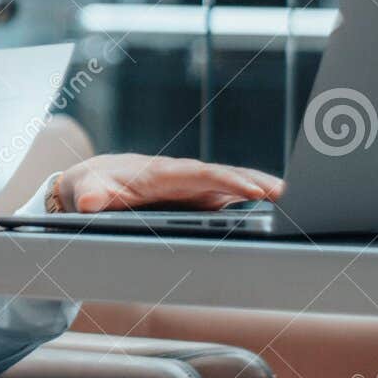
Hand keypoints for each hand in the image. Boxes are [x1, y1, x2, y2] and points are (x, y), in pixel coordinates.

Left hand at [58, 154, 283, 212]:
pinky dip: (247, 195)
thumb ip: (90, 196)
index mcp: (160, 173)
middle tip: (285, 192)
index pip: (198, 174)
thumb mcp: (87, 191)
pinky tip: (272, 204)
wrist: (93, 181)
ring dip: (257, 187)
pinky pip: (224, 193)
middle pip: (222, 175)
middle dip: (252, 181)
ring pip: (228, 182)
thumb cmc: (93, 185)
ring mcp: (188, 185)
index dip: (225, 180)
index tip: (249, 188)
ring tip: (290, 196)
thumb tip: (87, 200)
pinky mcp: (192, 195)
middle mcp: (179, 175)